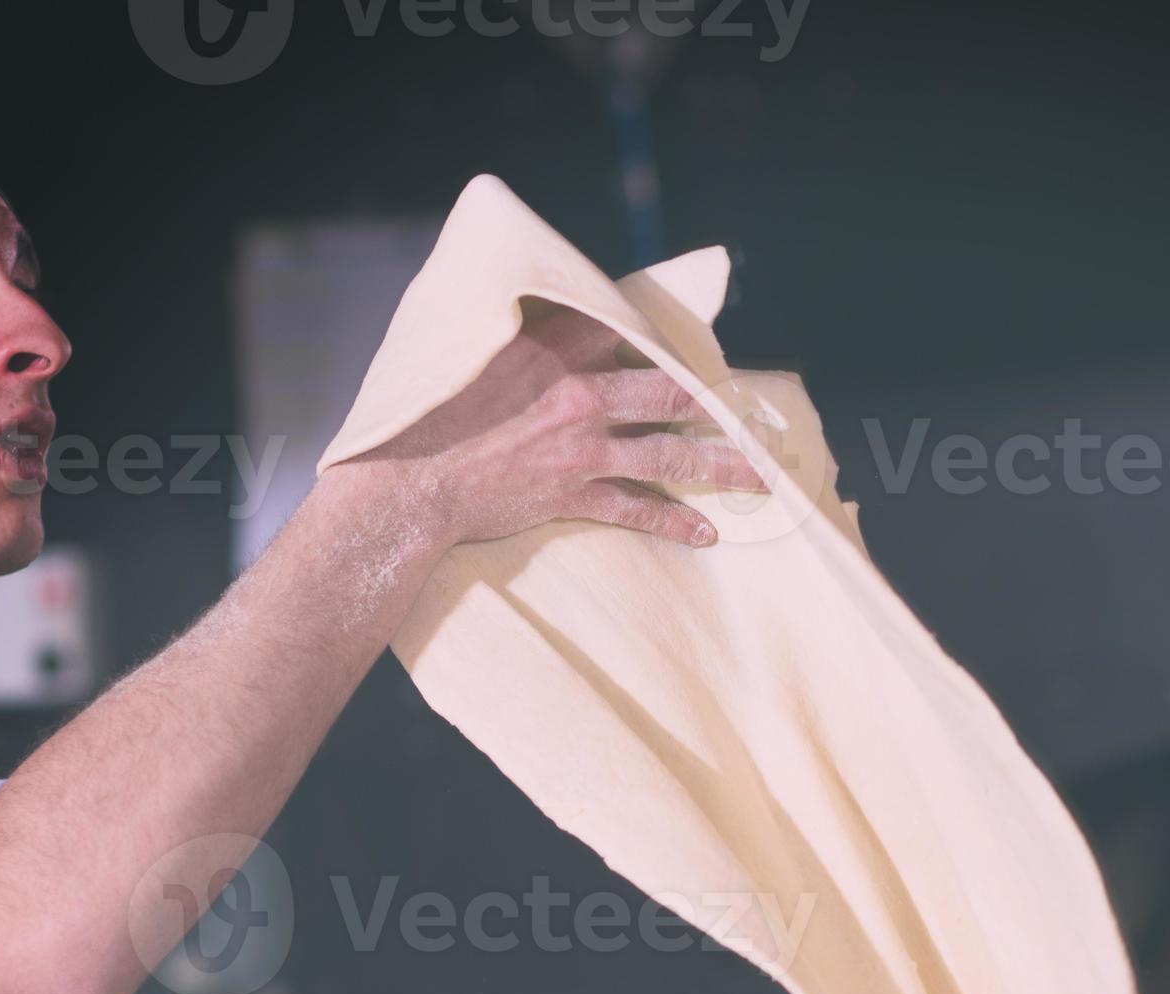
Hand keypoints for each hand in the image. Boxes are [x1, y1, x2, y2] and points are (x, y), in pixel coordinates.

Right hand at [336, 307, 763, 554]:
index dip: (673, 338)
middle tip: (759, 413)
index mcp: (555, 346)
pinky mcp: (573, 495)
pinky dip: (675, 522)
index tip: (706, 345)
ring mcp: (581, 449)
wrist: (406, 480)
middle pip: (670, 393)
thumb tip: (516, 286)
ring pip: (669, 455)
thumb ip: (505, 317)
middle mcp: (580, 393)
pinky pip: (637, 509)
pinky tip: (707, 532)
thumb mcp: (464, 339)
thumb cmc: (425, 406)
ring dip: (721, 467)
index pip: (632, 330)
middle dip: (721, 405)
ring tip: (762, 476)